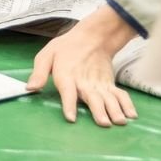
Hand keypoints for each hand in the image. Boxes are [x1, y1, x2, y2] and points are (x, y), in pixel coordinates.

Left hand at [27, 5, 138, 126]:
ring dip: (115, 110)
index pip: (68, 91)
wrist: (92, 36)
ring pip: (109, 98)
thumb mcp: (47, 55)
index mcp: (66, 75)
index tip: (71, 118)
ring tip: (119, 122)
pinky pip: (120, 95)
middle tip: (104, 123)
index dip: (69, 104)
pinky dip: (127, 104)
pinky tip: (131, 116)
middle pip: (93, 98)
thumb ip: (38, 72)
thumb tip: (29, 88)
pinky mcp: (109, 84)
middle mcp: (84, 81)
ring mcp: (99, 83)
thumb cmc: (65, 48)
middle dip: (99, 111)